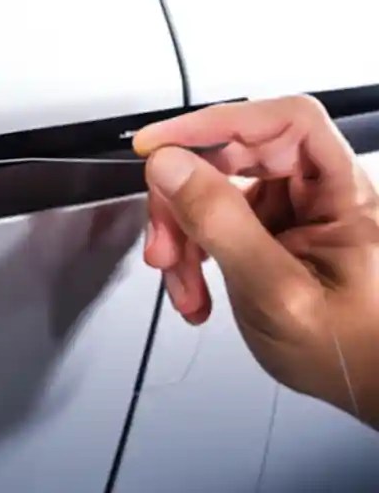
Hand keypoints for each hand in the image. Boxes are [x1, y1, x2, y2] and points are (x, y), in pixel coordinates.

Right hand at [135, 95, 378, 425]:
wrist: (376, 395)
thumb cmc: (353, 354)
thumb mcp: (275, 291)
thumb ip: (221, 223)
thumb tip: (171, 165)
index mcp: (343, 194)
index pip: (280, 123)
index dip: (216, 123)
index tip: (160, 146)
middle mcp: (322, 195)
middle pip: (235, 157)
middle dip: (184, 198)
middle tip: (162, 240)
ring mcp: (298, 216)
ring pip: (216, 193)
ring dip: (183, 236)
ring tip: (180, 282)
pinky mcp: (276, 237)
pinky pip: (218, 224)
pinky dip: (194, 255)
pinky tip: (196, 290)